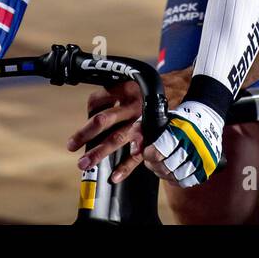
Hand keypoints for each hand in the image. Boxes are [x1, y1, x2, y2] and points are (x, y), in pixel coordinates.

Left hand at [64, 67, 193, 184]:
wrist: (187, 89)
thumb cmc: (156, 88)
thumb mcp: (135, 81)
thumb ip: (115, 92)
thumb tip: (94, 107)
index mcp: (125, 89)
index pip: (97, 99)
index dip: (89, 109)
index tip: (86, 116)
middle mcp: (131, 105)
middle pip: (102, 120)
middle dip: (85, 134)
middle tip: (71, 146)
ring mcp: (142, 122)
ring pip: (117, 138)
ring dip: (99, 152)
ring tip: (84, 164)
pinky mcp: (153, 135)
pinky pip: (137, 154)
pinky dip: (125, 167)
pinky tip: (114, 176)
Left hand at [144, 100, 223, 187]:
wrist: (206, 119)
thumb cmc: (178, 119)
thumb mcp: (156, 117)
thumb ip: (139, 130)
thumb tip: (136, 151)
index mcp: (181, 129)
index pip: (158, 152)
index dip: (147, 155)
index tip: (147, 151)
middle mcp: (194, 144)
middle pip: (165, 167)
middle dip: (153, 165)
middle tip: (152, 159)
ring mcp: (203, 157)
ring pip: (176, 176)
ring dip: (164, 174)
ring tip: (161, 165)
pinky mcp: (208, 167)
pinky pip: (187, 182)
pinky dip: (177, 179)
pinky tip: (173, 171)